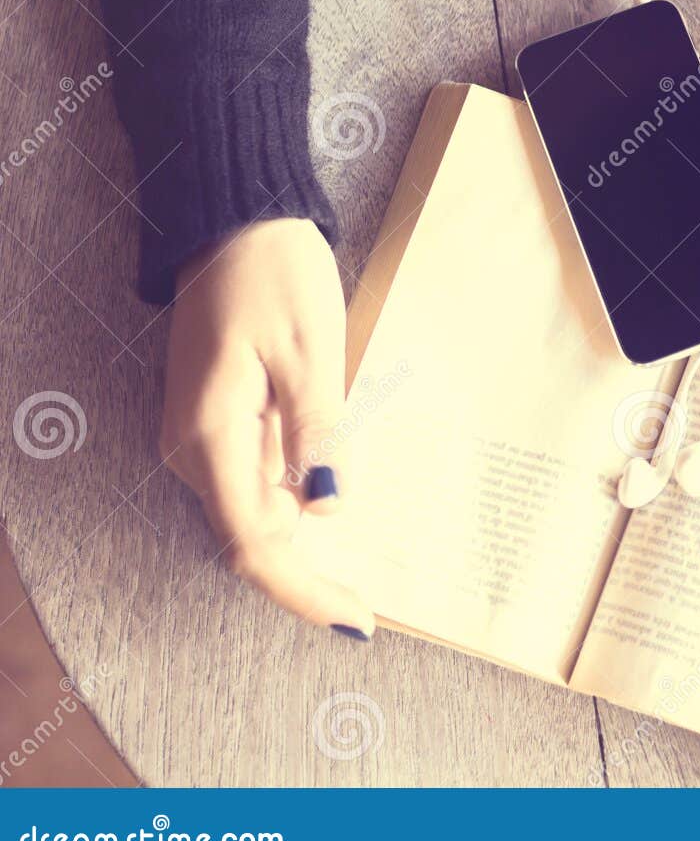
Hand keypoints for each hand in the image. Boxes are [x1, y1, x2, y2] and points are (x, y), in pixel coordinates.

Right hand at [160, 218, 372, 638]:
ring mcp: (202, 433)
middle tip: (364, 612)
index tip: (353, 620)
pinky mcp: (219, 418)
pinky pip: (254, 479)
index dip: (302, 590)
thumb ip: (318, 434)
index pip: (254, 544)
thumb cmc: (276, 274)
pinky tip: (334, 514)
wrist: (234, 219)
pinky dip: (293, 504)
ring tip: (361, 576)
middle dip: (306, 578)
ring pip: (253, 513)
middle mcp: (194, 446)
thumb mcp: (313, 353)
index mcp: (212, 435)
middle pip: (251, 538)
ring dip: (302, 547)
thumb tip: (324, 508)